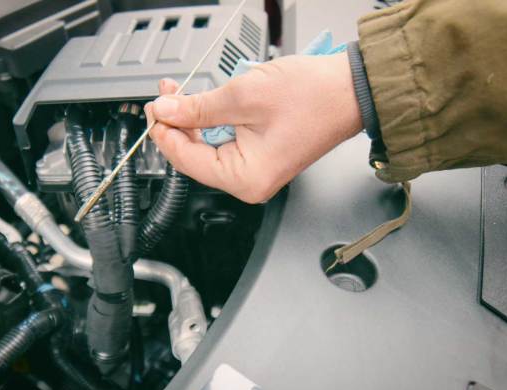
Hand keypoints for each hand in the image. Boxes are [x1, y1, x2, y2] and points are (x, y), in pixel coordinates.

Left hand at [145, 53, 361, 203]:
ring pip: (207, 145)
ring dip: (192, 118)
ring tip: (181, 92)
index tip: (154, 108)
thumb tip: (167, 111)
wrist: (352, 89)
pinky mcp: (260, 154)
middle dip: (177, 122)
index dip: (165, 133)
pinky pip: (225, 140)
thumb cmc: (313, 97)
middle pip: (195, 155)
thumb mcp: (244, 97)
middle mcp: (249, 182)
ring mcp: (255, 169)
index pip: (187, 161)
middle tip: (165, 94)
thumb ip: (198, 107)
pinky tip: (203, 101)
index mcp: (245, 179)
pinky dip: (211, 119)